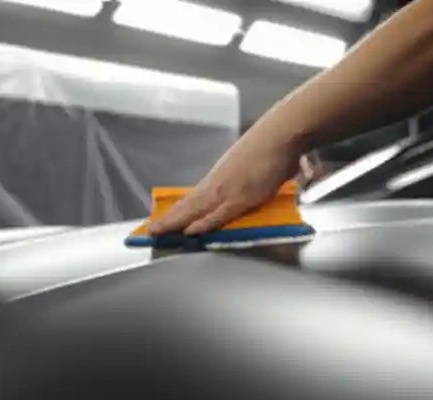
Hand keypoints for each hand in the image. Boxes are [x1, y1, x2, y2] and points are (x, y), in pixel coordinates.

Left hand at [146, 125, 303, 236]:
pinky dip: (205, 223)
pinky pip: (220, 214)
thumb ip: (241, 181)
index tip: (163, 219)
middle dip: (169, 219)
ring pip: (196, 210)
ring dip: (176, 222)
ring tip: (158, 232)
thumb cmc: (270, 146)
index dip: (178, 210)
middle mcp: (219, 183)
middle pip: (189, 204)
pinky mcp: (243, 197)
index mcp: (220, 177)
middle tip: (150, 231)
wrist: (282, 133)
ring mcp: (229, 190)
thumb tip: (241, 188)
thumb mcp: (248, 164)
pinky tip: (189, 231)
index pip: (194, 197)